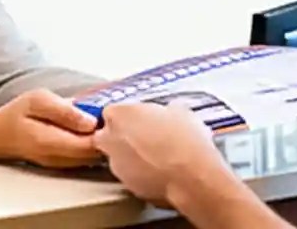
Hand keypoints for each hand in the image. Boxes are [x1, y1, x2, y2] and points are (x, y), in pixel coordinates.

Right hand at [0, 89, 101, 167]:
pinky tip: (88, 129)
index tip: (107, 114)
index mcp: (51, 142)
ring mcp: (61, 164)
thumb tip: (91, 121)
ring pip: (92, 157)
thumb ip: (65, 111)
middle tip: (104, 115)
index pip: (91, 145)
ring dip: (99, 140)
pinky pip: (85, 157)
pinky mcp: (63, 164)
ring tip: (96, 120)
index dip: (105, 130)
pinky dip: (91, 143)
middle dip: (105, 135)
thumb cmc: (17, 114)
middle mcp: (58, 159)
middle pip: (95, 153)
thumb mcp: (38, 100)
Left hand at [94, 102, 231, 207]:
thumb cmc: (183, 137)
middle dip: (120, 136)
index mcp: (119, 115)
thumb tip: (172, 112)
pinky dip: (141, 174)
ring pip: (118, 158)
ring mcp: (117, 166)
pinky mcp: (129, 186)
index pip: (112, 112)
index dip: (128, 115)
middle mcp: (110, 140)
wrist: (189, 174)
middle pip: (106, 136)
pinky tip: (160, 171)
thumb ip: (165, 110)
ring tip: (156, 156)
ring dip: (131, 156)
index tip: (142, 118)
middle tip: (144, 136)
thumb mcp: (179, 110)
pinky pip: (131, 176)